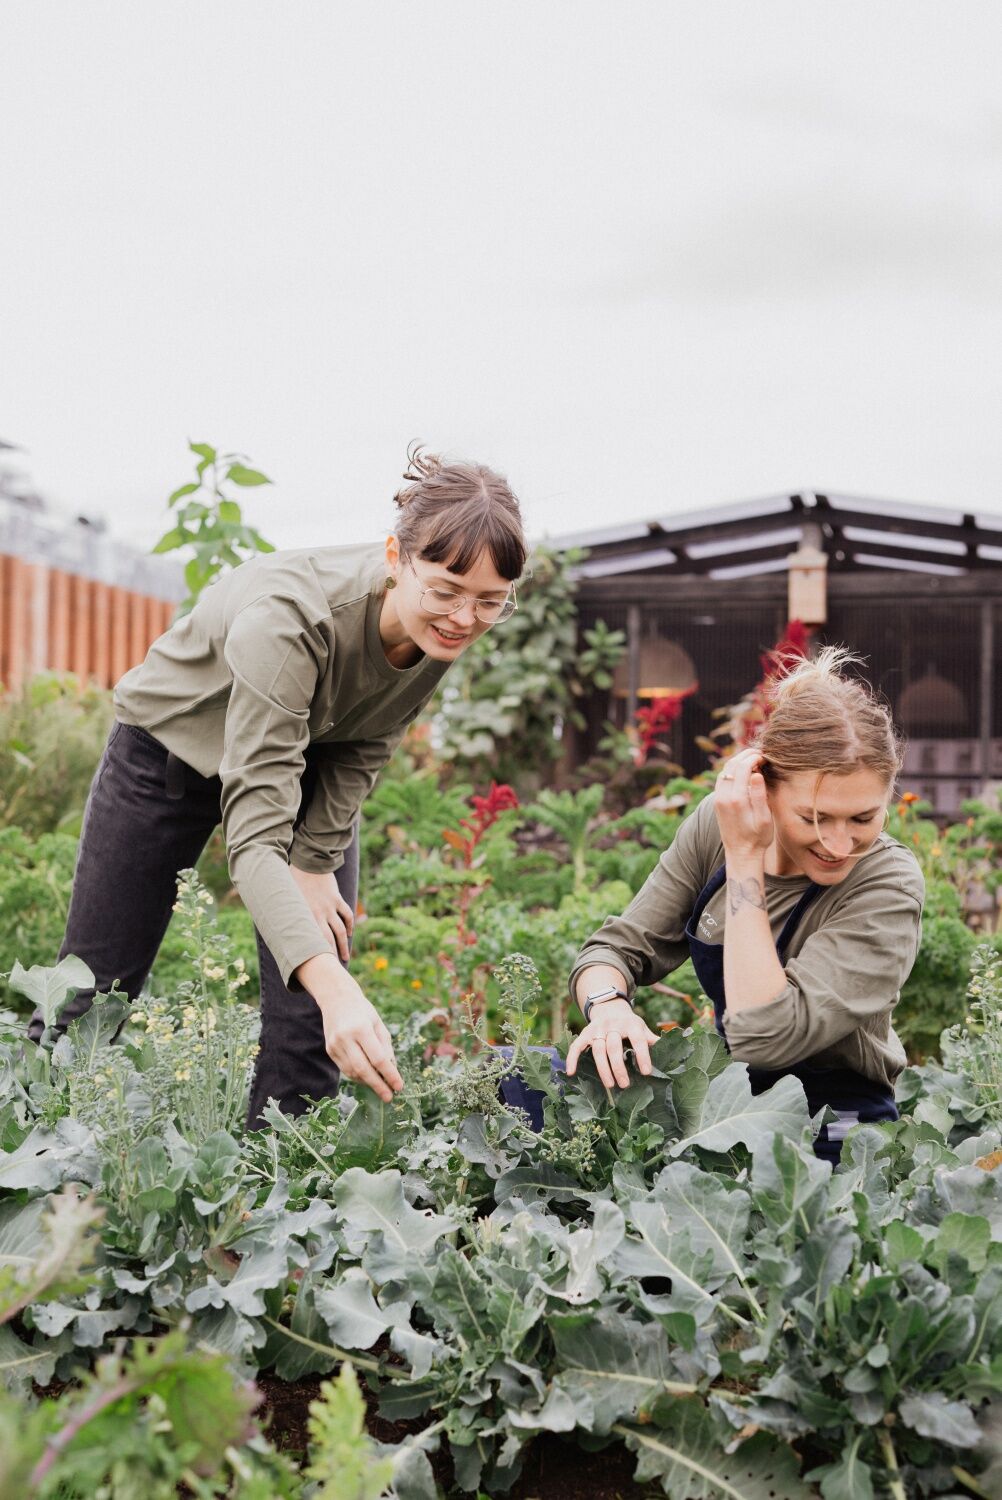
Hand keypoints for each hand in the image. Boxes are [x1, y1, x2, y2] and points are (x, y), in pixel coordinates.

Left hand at [290, 866, 353, 962]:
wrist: (308, 863)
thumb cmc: (293, 881)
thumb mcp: (288, 899)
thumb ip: (288, 914)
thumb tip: (275, 929)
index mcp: (305, 916)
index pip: (313, 940)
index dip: (316, 955)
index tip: (316, 967)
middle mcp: (319, 913)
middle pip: (329, 939)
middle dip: (333, 955)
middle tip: (334, 968)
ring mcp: (330, 906)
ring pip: (341, 930)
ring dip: (344, 945)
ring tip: (345, 957)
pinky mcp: (337, 899)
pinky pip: (346, 915)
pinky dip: (349, 925)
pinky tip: (349, 933)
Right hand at [304, 960, 402, 1101]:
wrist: (336, 999)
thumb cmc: (362, 1010)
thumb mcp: (378, 1023)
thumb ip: (385, 1047)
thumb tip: (391, 1070)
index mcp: (361, 1028)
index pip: (378, 1058)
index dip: (389, 1074)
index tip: (399, 1086)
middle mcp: (345, 1038)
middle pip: (363, 1069)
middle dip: (378, 1085)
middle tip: (389, 1096)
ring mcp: (335, 1045)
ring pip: (353, 1072)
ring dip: (368, 1082)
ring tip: (381, 1087)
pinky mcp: (329, 1050)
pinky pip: (345, 1069)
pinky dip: (358, 1076)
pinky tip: (367, 1078)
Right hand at [565, 1000, 659, 1089]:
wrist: (610, 1007)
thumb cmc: (630, 1024)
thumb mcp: (642, 1028)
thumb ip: (651, 1040)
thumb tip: (668, 1050)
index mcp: (631, 1024)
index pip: (637, 1039)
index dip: (642, 1055)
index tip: (646, 1072)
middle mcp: (613, 1025)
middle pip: (614, 1046)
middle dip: (619, 1066)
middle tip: (625, 1085)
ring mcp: (597, 1029)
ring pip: (598, 1049)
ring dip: (603, 1068)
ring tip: (610, 1085)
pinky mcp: (585, 1033)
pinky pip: (576, 1046)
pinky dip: (572, 1058)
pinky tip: (571, 1072)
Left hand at [714, 749, 773, 861]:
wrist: (741, 854)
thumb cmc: (758, 838)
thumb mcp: (765, 818)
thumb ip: (760, 795)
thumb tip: (757, 773)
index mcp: (736, 799)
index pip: (742, 767)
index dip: (754, 757)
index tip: (765, 756)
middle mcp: (723, 797)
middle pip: (731, 765)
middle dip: (745, 755)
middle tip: (760, 753)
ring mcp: (717, 799)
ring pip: (724, 770)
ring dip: (737, 761)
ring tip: (753, 760)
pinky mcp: (716, 802)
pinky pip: (721, 779)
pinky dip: (731, 770)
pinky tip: (743, 771)